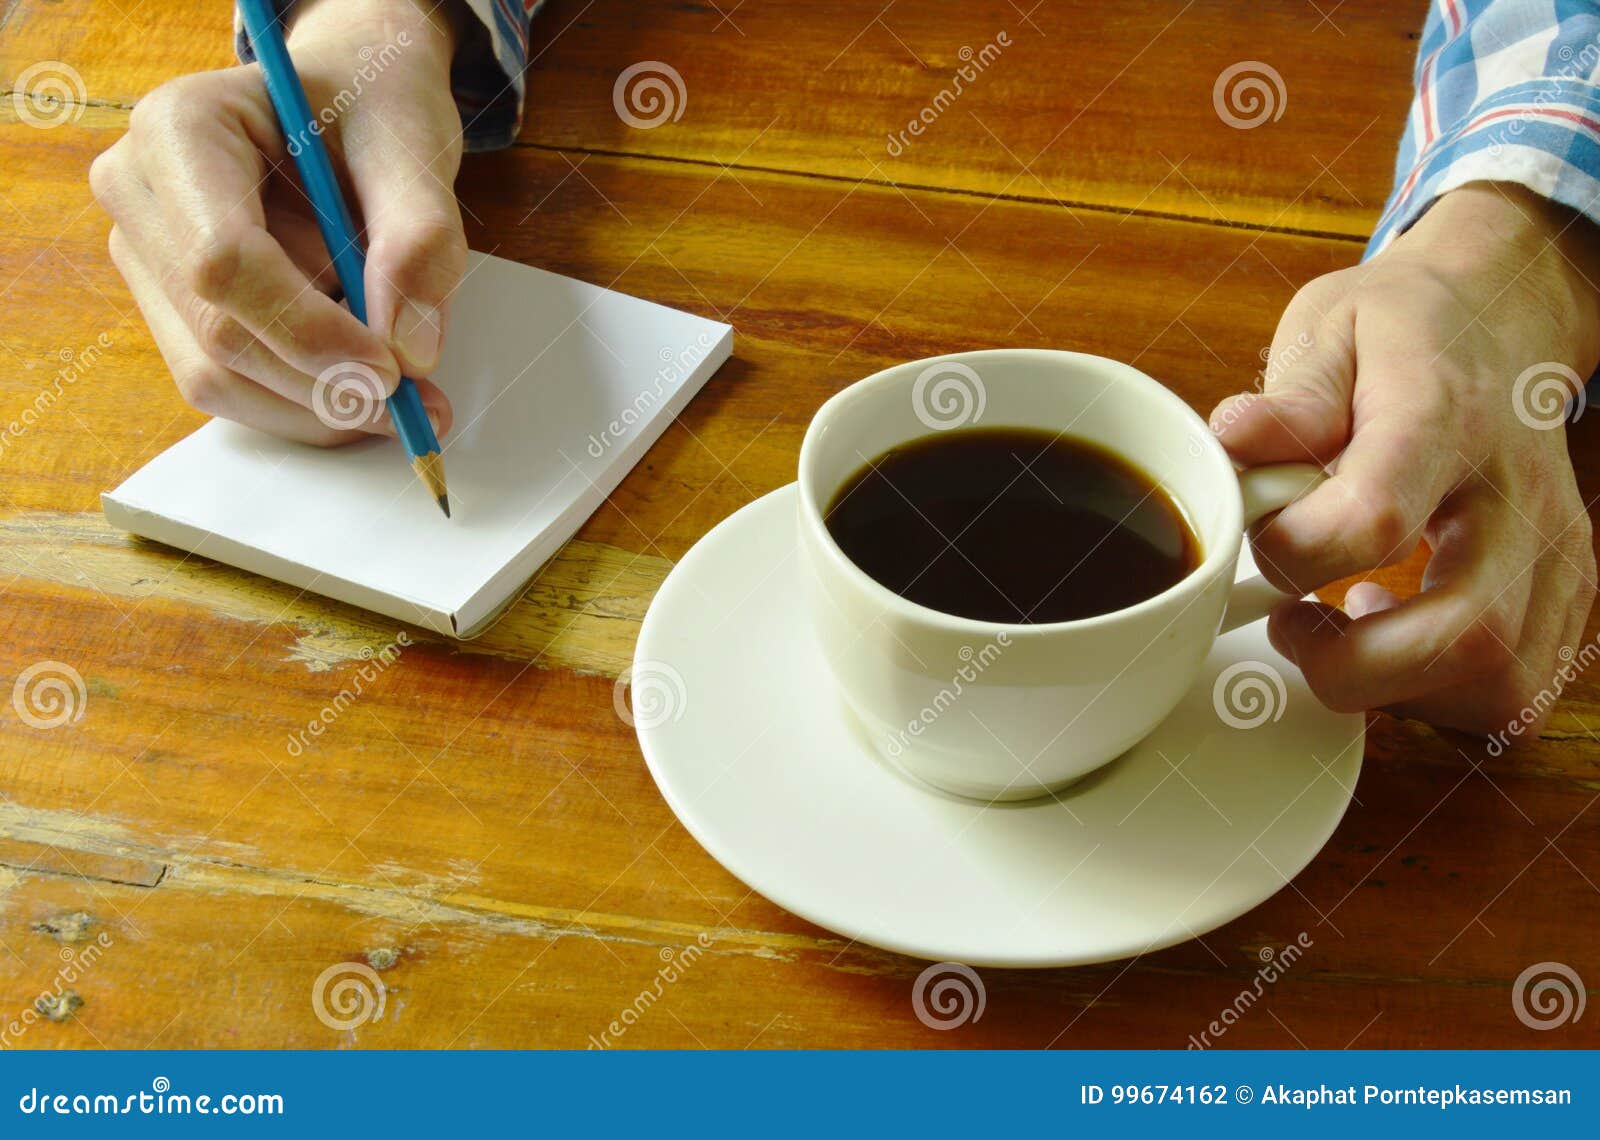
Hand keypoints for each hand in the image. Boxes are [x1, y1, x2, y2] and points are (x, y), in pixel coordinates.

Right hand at [91, 0, 467, 443]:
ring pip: (219, 378)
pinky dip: (308, 406)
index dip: (310, 331)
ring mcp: (149, 259)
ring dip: (320, 405)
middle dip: (327, 383)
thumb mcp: (413, 146)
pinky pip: (233, 388)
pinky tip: (366, 386)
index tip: (393, 369)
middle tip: (421, 401)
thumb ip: (420, 238)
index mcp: (180, 129)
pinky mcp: (177, 309)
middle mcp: (141, 195)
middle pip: (220, 335)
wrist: (350, 102)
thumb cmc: (372, 107)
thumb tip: (409, 349)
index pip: (223, 262)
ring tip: (407, 390)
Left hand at [1209, 182, 1599, 733]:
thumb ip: (1287, 397)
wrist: (1503, 315)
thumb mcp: (1330, 327)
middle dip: (1355, 667)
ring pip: (1502, 681)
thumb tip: (1233, 439)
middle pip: (1467, 634)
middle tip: (1291, 623)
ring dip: (1402, 689)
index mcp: (1442, 420)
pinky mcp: (1566, 588)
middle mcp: (1518, 495)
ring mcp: (1554, 549)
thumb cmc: (1404, 329)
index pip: (1376, 518)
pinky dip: (1442, 693)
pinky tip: (1395, 634)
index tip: (1265, 541)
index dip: (1298, 554)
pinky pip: (1517, 688)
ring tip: (1343, 627)